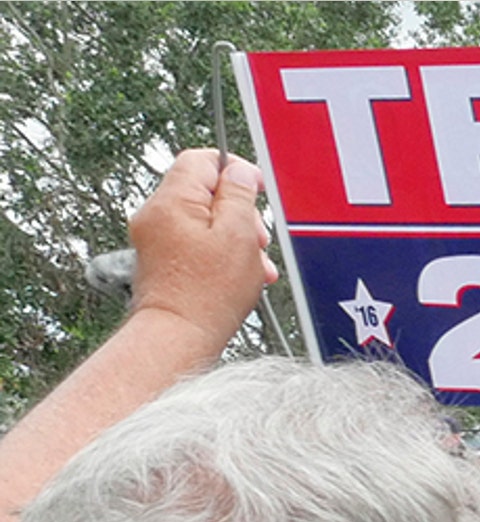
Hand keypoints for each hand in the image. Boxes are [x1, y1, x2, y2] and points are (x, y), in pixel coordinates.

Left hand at [128, 149, 277, 354]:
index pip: (202, 159)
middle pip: (204, 190)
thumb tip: (240, 172)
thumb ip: (239, 196)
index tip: (255, 187)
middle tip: (255, 236)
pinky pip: (195, 239)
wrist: (179, 335)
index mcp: (173, 201)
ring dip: (233, 234)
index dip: (235, 169)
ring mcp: (155, 236)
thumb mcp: (237, 236)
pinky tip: (238, 271)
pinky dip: (219, 249)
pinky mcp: (161, 257)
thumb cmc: (206, 295)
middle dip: (238, 210)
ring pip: (204, 217)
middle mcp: (157, 214)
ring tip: (251, 261)